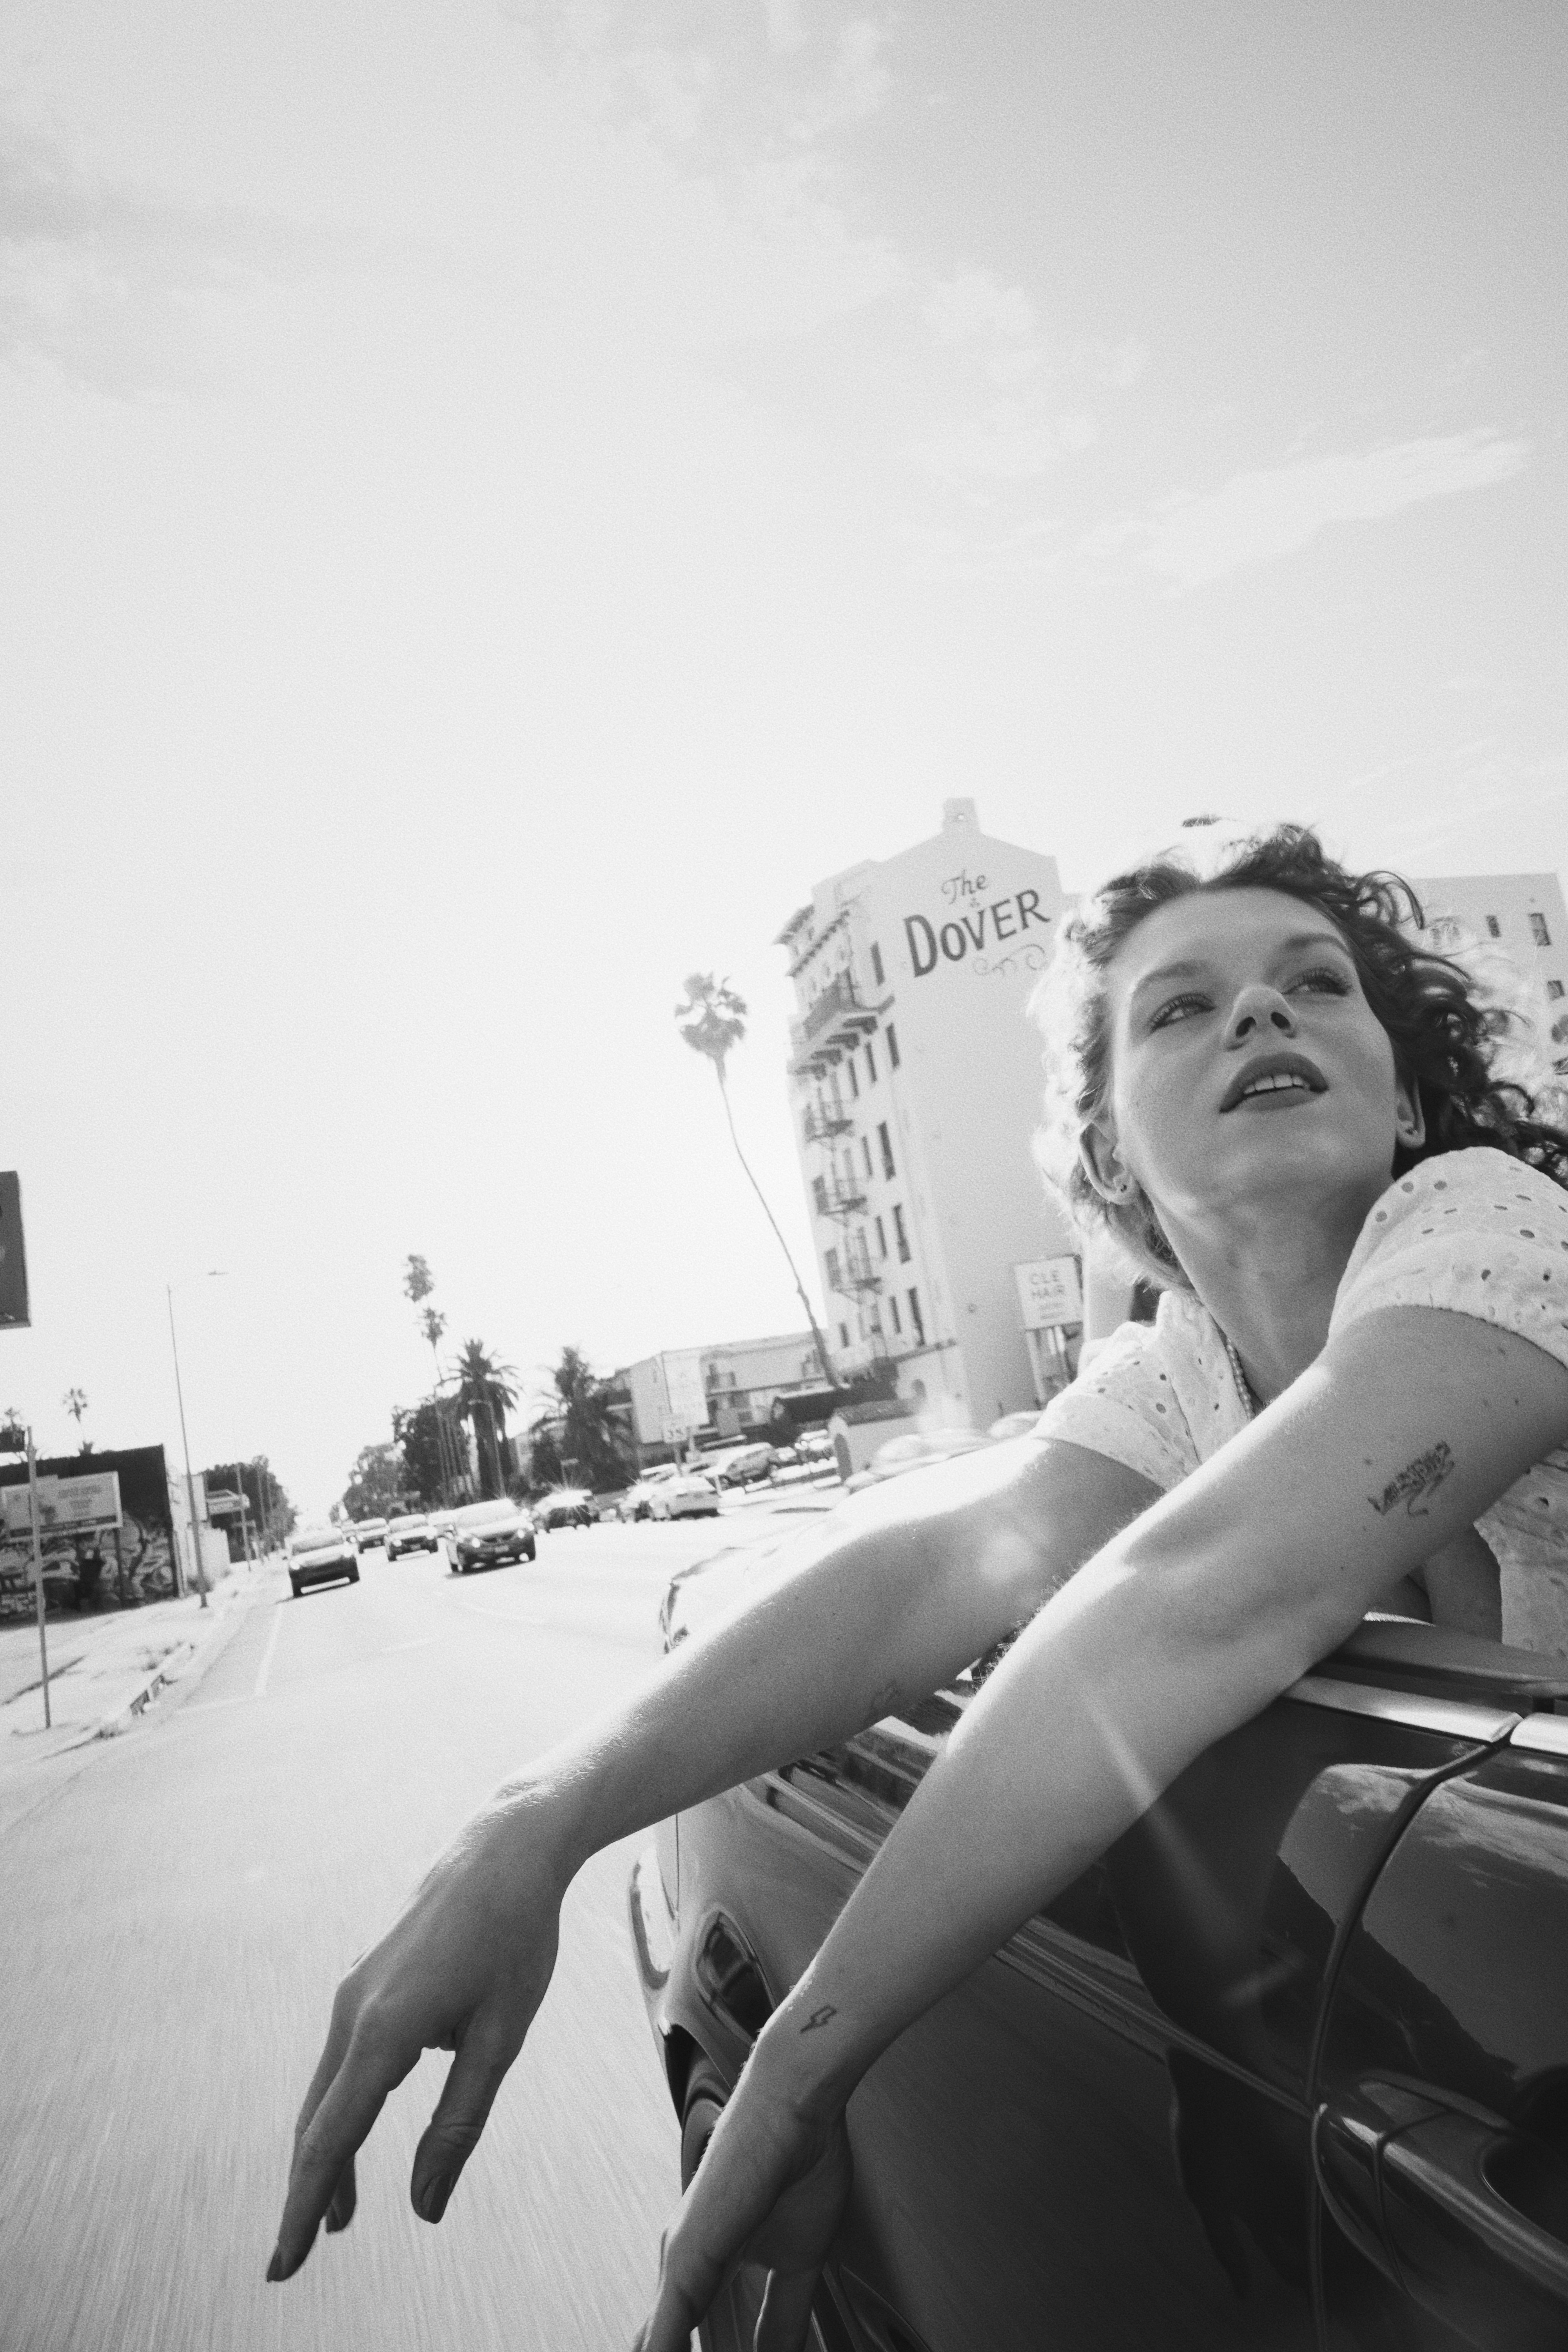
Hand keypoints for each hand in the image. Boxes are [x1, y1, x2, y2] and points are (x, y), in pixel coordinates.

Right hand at [267, 1789, 570, 2280]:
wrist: (505, 1850)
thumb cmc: (515, 1940)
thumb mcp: (501, 2038)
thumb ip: (458, 2125)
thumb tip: (424, 2208)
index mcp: (385, 2029)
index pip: (331, 2139)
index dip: (303, 2206)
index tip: (283, 2264)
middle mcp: (353, 2012)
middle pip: (317, 2122)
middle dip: (305, 2192)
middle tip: (293, 2260)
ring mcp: (354, 1994)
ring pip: (327, 2093)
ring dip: (326, 2153)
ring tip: (336, 2216)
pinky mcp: (366, 1985)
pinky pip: (342, 2062)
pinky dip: (340, 2110)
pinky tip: (355, 2137)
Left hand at [633, 2035, 852, 2351]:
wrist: (795, 2102)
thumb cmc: (801, 2160)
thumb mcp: (801, 2259)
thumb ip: (784, 2315)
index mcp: (708, 2265)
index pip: (690, 2344)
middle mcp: (684, 2266)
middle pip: (664, 2347)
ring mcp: (680, 2265)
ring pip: (659, 2347)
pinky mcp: (685, 2260)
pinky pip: (666, 2335)